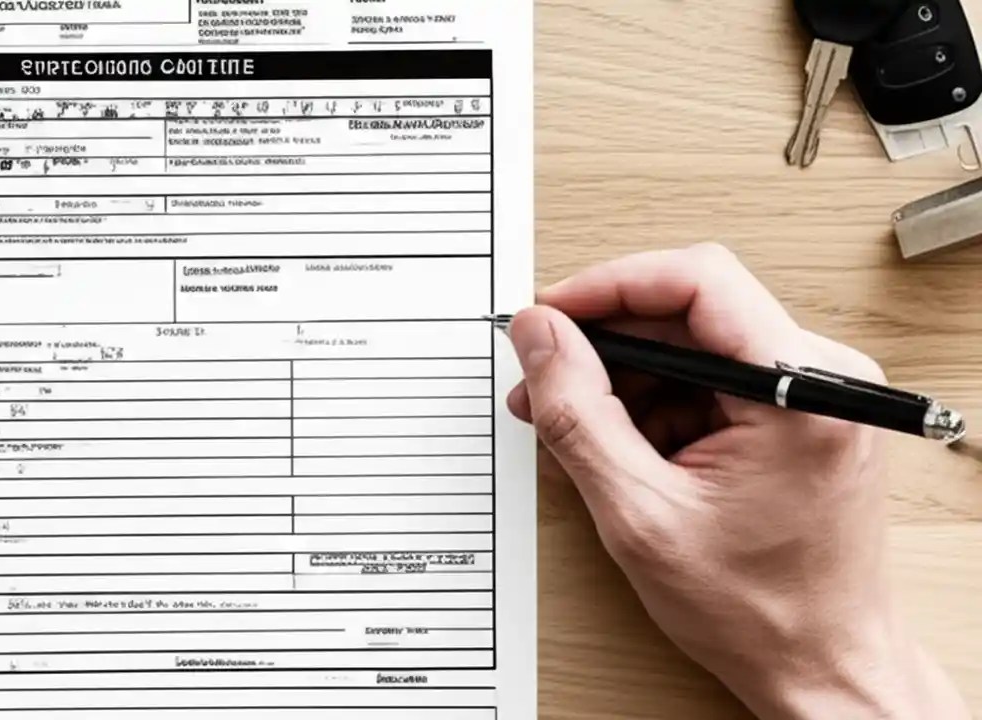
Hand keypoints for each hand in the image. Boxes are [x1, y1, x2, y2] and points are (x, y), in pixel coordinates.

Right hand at [508, 244, 968, 718]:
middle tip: (544, 378)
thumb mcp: (639, 514)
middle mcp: (820, 378)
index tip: (553, 312)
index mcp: (800, 393)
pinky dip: (653, 407)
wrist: (818, 665)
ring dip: (624, 382)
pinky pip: (707, 381)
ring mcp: (810, 394)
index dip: (610, 286)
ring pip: (691, 347)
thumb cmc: (759, 612)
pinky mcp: (794, 413)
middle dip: (605, 345)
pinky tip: (621, 451)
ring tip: (576, 433)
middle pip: (689, 313)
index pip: (698, 281)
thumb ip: (578, 415)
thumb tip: (541, 337)